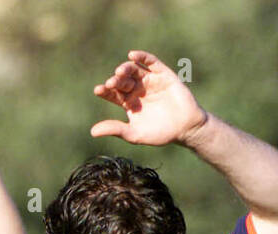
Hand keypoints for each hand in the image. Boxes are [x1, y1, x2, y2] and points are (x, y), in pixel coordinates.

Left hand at [91, 50, 207, 146]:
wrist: (185, 128)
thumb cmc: (159, 133)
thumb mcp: (134, 134)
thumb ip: (116, 129)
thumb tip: (92, 132)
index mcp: (128, 102)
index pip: (113, 94)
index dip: (105, 91)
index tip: (98, 90)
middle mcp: (137, 89)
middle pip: (122, 81)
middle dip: (116, 81)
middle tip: (111, 83)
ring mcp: (150, 81)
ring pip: (135, 70)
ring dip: (126, 69)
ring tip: (120, 72)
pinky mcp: (163, 74)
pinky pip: (152, 62)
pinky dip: (143, 57)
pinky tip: (133, 56)